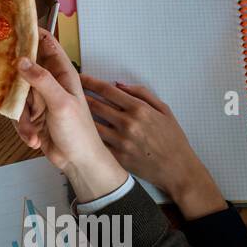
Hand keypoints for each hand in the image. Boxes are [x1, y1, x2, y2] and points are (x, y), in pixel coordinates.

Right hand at [16, 29, 128, 201]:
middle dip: (13, 82)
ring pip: (16, 94)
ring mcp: (40, 99)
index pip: (45, 42)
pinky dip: (22, 128)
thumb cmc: (78, 132)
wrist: (78, 162)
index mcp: (62, 72)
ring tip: (32, 128)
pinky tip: (33, 138)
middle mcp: (49, 82)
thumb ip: (41, 80)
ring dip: (20, 115)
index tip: (8, 28)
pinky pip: (16, 114)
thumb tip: (21, 60)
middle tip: (6, 88)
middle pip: (22, 68)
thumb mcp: (61, 103)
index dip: (29, 32)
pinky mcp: (31, 115)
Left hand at [81, 76, 225, 219]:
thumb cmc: (172, 138)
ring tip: (71, 110)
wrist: (177, 169)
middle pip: (95, 104)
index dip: (90, 82)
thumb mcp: (164, 110)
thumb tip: (118, 84)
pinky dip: (87, 135)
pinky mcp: (116, 157)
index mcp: (139, 109)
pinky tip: (80, 131)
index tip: (81, 77)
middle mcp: (128, 123)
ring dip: (80, 115)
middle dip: (80, 96)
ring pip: (92, 123)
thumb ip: (141, 94)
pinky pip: (96, 142)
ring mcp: (121, 141)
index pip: (107, 90)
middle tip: (69, 90)